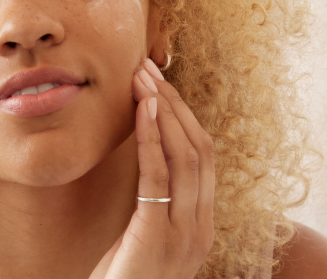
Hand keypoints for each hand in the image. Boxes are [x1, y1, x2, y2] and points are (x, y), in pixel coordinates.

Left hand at [89, 59, 214, 278]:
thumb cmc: (123, 275)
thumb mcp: (145, 233)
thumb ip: (154, 200)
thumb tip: (146, 154)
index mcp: (202, 222)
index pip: (203, 157)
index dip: (183, 115)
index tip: (159, 84)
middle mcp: (202, 225)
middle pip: (199, 148)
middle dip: (173, 103)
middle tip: (147, 69)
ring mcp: (185, 233)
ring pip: (186, 156)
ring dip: (163, 111)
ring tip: (142, 79)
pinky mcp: (157, 235)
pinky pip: (158, 176)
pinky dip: (152, 137)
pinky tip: (142, 110)